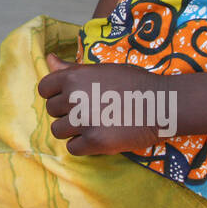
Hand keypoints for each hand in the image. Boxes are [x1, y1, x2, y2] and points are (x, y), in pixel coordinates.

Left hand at [38, 53, 169, 154]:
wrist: (162, 104)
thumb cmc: (133, 83)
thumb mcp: (101, 69)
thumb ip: (71, 69)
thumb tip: (49, 58)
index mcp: (74, 77)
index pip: (44, 89)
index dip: (56, 94)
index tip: (71, 98)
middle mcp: (75, 97)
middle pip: (52, 111)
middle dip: (66, 113)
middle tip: (89, 111)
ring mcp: (84, 120)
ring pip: (58, 131)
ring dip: (72, 130)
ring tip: (93, 124)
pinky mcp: (95, 141)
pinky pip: (72, 148)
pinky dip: (82, 146)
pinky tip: (98, 137)